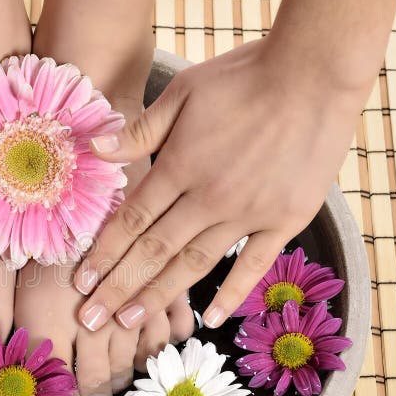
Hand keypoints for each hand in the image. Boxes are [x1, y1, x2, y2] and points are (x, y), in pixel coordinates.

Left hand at [72, 38, 366, 329]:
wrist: (315, 72)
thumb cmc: (244, 77)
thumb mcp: (182, 91)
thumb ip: (139, 130)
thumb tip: (93, 150)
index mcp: (179, 167)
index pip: (131, 221)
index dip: (103, 254)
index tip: (80, 283)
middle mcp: (208, 198)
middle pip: (154, 251)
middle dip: (118, 288)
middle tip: (90, 321)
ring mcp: (248, 213)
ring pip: (193, 264)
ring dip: (159, 296)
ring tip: (130, 323)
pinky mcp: (285, 219)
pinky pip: (253, 265)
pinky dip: (232, 294)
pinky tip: (210, 319)